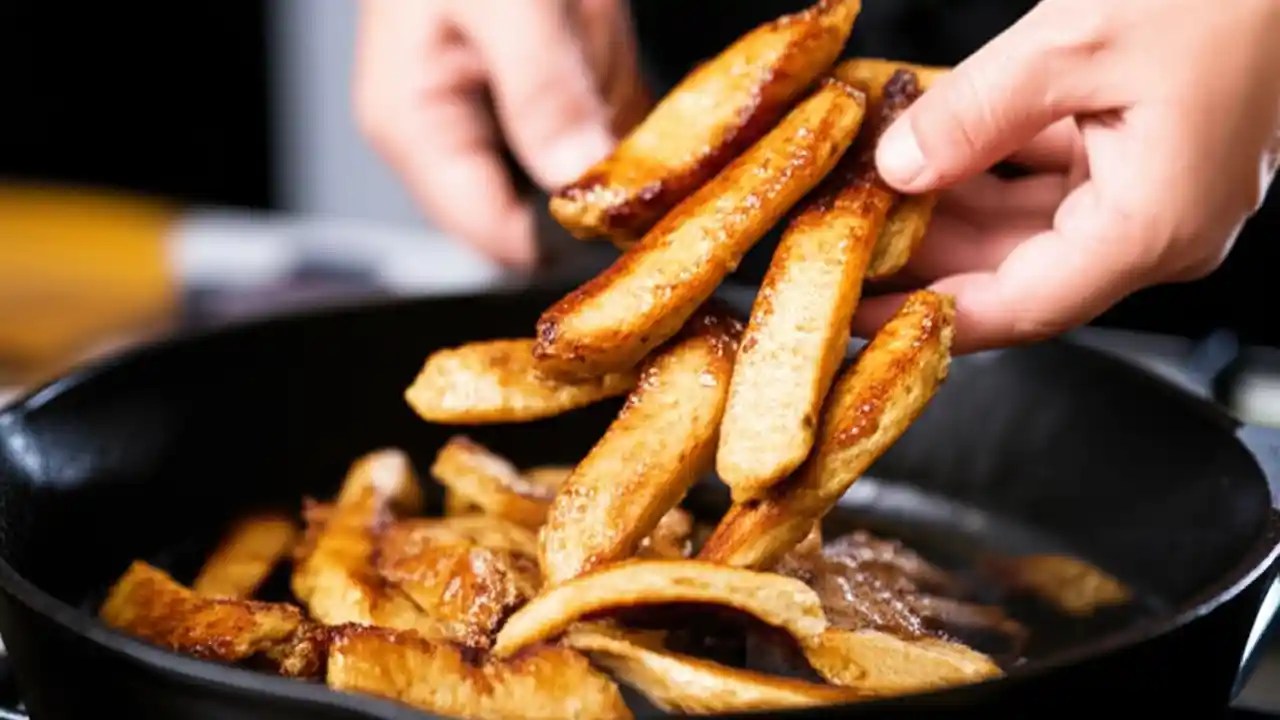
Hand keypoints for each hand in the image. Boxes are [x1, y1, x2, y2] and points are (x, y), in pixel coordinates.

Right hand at [353, 0, 648, 267]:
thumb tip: (577, 176)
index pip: (489, 237)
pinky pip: (601, 144)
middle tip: (661, 188)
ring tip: (668, 152)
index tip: (628, 224)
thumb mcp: (506, 3)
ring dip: (627, 179)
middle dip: (600, 210)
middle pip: (537, 224)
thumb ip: (540, 90)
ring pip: (578, 190)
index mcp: (418, 125)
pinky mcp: (550, 98)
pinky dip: (641, 143)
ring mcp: (508, 119)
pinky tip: (669, 130)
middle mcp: (460, 136)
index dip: (561, 243)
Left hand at [857, 0, 1279, 353]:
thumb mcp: (1075, 41)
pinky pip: (1053, 180)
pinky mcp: (1151, 155)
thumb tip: (900, 167)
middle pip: (1017, 269)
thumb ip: (974, 113)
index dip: (929, 315)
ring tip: (875, 191)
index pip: (1021, 307)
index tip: (861, 315)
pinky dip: (993, 165)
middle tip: (851, 240)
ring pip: (1030, 225)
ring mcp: (1158, 192)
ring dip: (953, 207)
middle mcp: (1161, 227)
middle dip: (928, 255)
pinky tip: (934, 146)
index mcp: (1153, 228)